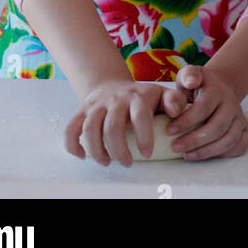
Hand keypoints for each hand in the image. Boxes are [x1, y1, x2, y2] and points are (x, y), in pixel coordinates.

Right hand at [64, 79, 180, 167]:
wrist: (111, 83)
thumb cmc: (141, 96)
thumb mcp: (160, 94)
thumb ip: (174, 101)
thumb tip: (176, 112)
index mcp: (138, 96)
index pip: (140, 115)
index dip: (144, 136)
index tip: (146, 154)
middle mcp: (115, 99)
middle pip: (113, 126)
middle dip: (120, 150)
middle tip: (128, 163)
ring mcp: (97, 104)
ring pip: (91, 128)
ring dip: (98, 151)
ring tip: (108, 162)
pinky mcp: (82, 110)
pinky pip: (71, 128)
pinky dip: (73, 145)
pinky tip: (82, 156)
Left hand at [162, 64, 247, 161]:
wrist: (217, 89)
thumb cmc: (197, 86)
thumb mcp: (188, 75)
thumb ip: (187, 76)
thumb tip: (190, 82)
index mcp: (217, 89)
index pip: (204, 107)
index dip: (186, 121)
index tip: (169, 130)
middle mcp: (231, 103)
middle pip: (217, 127)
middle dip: (194, 140)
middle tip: (175, 147)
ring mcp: (239, 116)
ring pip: (229, 139)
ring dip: (207, 151)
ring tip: (187, 155)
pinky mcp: (244, 128)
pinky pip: (240, 146)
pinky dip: (224, 154)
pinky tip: (206, 155)